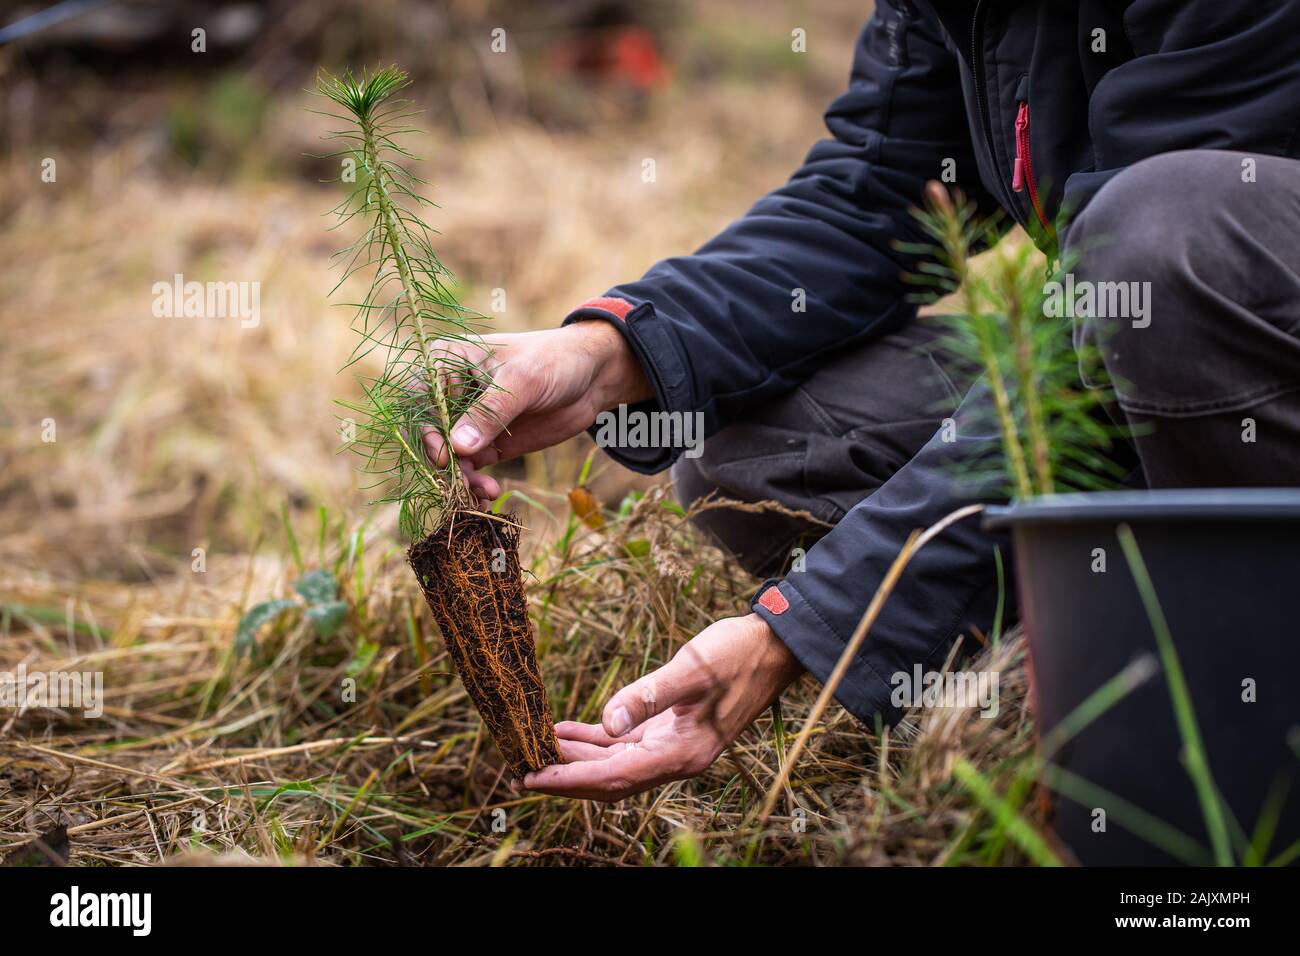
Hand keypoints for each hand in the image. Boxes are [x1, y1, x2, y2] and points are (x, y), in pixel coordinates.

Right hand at [422, 321, 650, 500]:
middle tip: (462, 482)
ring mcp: (467, 421)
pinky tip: (488, 494)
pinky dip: (474, 484)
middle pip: (430, 432)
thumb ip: (490, 413)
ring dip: (460, 478)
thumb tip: (456, 448)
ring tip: (484, 492)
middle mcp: (449, 392)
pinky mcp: (486, 444)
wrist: (592, 377)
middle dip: (444, 461)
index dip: (425, 427)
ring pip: (448, 456)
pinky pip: (469, 469)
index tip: (442, 454)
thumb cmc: (554, 361)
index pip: (420, 397)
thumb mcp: (523, 381)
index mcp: (447, 362)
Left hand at [522, 613, 803, 800]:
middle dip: (565, 776)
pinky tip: (566, 732)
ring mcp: (674, 744)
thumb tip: (607, 721)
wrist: (774, 647)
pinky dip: (595, 740)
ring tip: (534, 749)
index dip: (571, 780)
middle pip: (610, 778)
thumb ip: (648, 694)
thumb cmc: (738, 654)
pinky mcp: (671, 727)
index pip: (615, 777)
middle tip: (519, 769)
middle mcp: (676, 757)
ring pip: (615, 762)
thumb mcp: (692, 669)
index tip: (532, 777)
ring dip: (577, 758)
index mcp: (683, 752)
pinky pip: (625, 743)